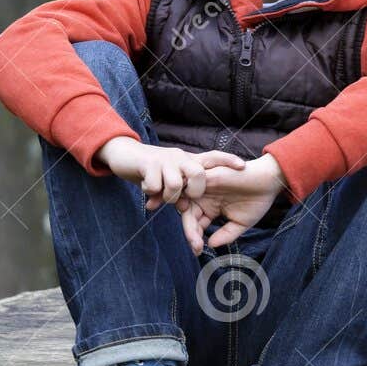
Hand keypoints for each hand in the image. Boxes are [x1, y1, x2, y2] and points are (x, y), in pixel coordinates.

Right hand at [97, 138, 246, 211]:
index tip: (243, 166)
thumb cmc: (151, 172)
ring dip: (168, 197)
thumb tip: (185, 209)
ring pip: (175, 184)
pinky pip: (155, 185)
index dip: (228, 160)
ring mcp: (164, 159)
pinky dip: (151, 193)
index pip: (213, 156)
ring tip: (159, 198)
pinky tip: (147, 192)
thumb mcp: (170, 180)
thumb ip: (180, 192)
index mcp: (188, 161)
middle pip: (198, 173)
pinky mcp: (148, 164)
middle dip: (193, 191)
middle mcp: (180, 157)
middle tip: (182, 202)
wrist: (123, 156)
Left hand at [174, 155, 286, 254]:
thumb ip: (226, 235)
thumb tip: (210, 245)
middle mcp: (204, 198)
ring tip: (194, 237)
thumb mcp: (240, 223)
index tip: (198, 251)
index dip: (194, 238)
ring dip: (188, 220)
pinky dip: (187, 200)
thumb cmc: (256, 200)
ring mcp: (204, 187)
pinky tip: (192, 216)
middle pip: (188, 216)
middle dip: (190, 233)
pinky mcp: (207, 176)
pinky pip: (190, 186)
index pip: (195, 224)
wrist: (268, 181)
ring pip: (186, 203)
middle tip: (197, 246)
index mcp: (209, 208)